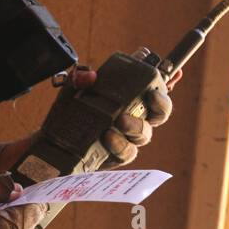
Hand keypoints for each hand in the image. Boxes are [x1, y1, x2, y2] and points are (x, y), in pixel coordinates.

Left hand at [51, 64, 181, 166]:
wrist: (53, 140)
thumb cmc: (70, 110)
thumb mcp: (72, 89)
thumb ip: (81, 77)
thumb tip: (92, 75)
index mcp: (131, 97)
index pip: (156, 86)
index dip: (169, 80)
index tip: (175, 73)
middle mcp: (134, 117)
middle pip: (161, 112)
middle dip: (161, 103)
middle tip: (152, 95)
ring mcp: (127, 137)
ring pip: (145, 133)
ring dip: (136, 124)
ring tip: (120, 119)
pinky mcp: (117, 155)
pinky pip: (127, 152)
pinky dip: (120, 143)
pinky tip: (108, 136)